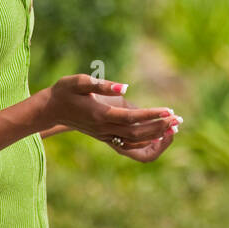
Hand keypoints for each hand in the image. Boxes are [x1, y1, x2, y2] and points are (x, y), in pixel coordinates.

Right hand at [48, 75, 178, 151]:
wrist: (50, 109)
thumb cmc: (64, 91)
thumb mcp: (79, 81)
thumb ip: (101, 84)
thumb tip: (125, 86)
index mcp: (100, 115)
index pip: (132, 118)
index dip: (152, 115)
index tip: (169, 111)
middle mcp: (104, 128)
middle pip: (137, 132)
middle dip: (159, 127)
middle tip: (178, 119)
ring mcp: (104, 135)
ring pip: (134, 141)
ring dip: (156, 136)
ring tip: (174, 127)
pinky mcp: (105, 137)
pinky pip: (129, 145)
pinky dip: (145, 142)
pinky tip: (158, 134)